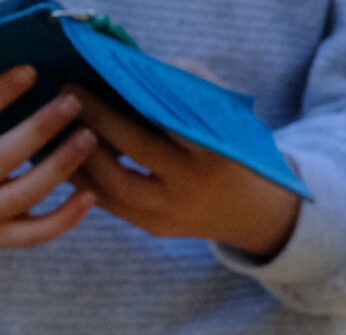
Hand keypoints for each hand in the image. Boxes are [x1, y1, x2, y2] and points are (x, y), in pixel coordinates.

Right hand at [0, 67, 99, 247]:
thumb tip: (25, 73)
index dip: (0, 92)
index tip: (30, 71)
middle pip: (3, 155)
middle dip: (39, 127)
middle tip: (72, 101)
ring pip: (26, 191)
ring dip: (60, 164)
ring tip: (88, 137)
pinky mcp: (1, 238)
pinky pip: (37, 232)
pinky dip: (65, 216)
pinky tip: (90, 194)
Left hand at [68, 85, 299, 258]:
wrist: (252, 213)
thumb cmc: (232, 152)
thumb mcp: (226, 116)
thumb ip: (191, 86)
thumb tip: (139, 65)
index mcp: (212, 153)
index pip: (162, 125)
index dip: (120, 104)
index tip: (88, 82)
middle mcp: (192, 186)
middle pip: (133, 152)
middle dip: (93, 122)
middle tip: (66, 97)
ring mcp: (173, 212)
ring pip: (113, 186)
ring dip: (80, 154)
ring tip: (62, 128)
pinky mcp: (156, 227)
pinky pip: (111, 205)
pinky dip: (85, 179)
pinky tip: (68, 157)